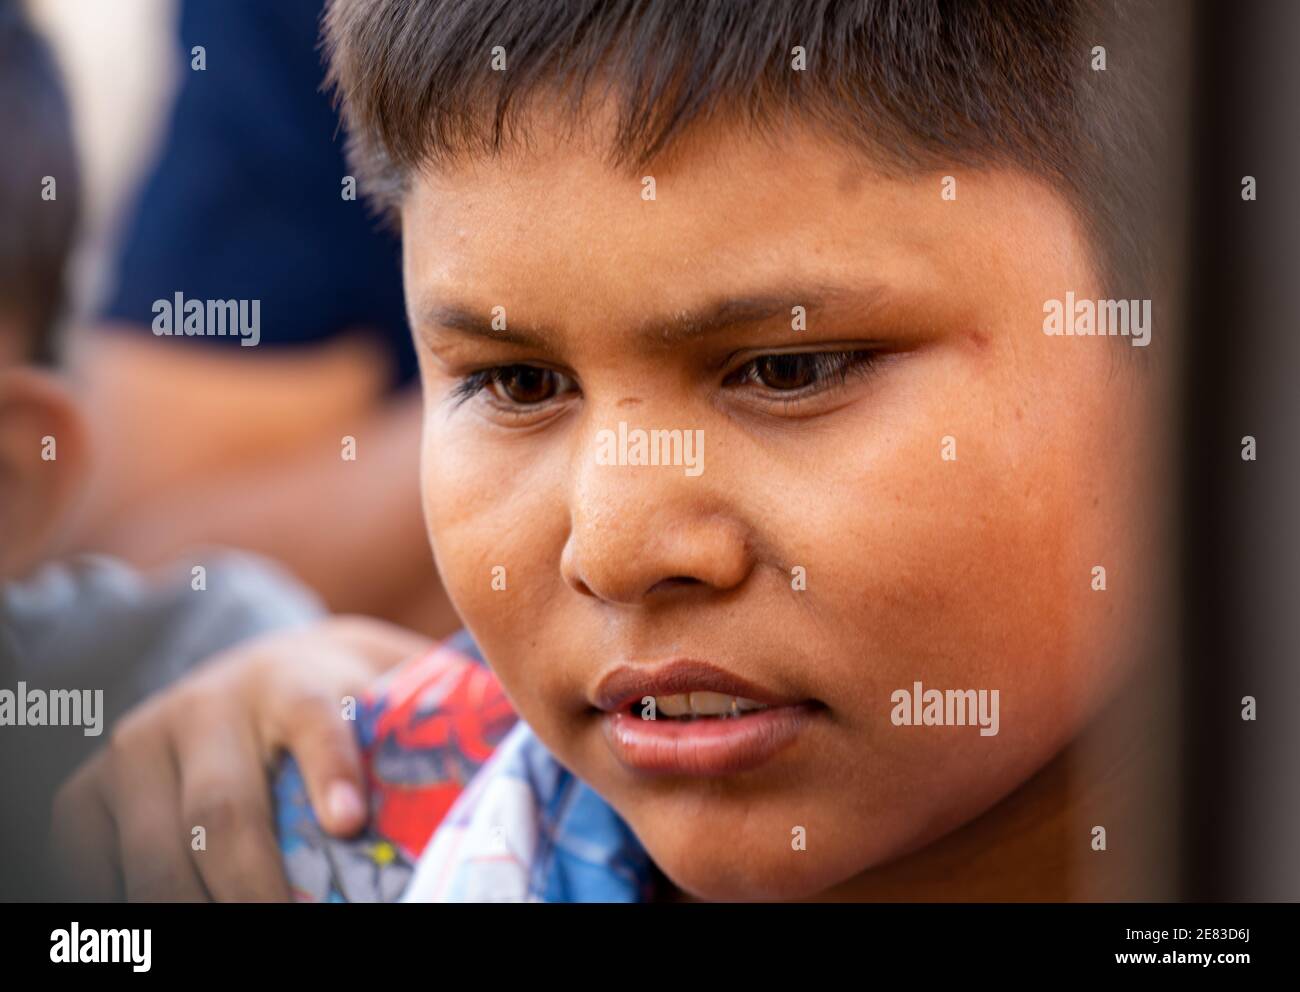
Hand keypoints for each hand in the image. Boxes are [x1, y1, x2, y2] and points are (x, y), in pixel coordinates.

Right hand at [50, 615, 429, 900]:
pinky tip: (165, 915)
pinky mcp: (95, 779)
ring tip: (243, 930)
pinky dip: (121, 893)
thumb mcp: (393, 686)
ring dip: (192, 901)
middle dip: (256, 882)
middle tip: (292, 924)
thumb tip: (530, 744)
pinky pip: (87, 849)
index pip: (314, 719)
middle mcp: (212, 702)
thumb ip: (440, 712)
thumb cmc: (349, 696)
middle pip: (225, 805)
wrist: (264, 661)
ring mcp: (146, 741)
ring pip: (155, 843)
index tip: (350, 822)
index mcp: (298, 676)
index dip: (331, 769)